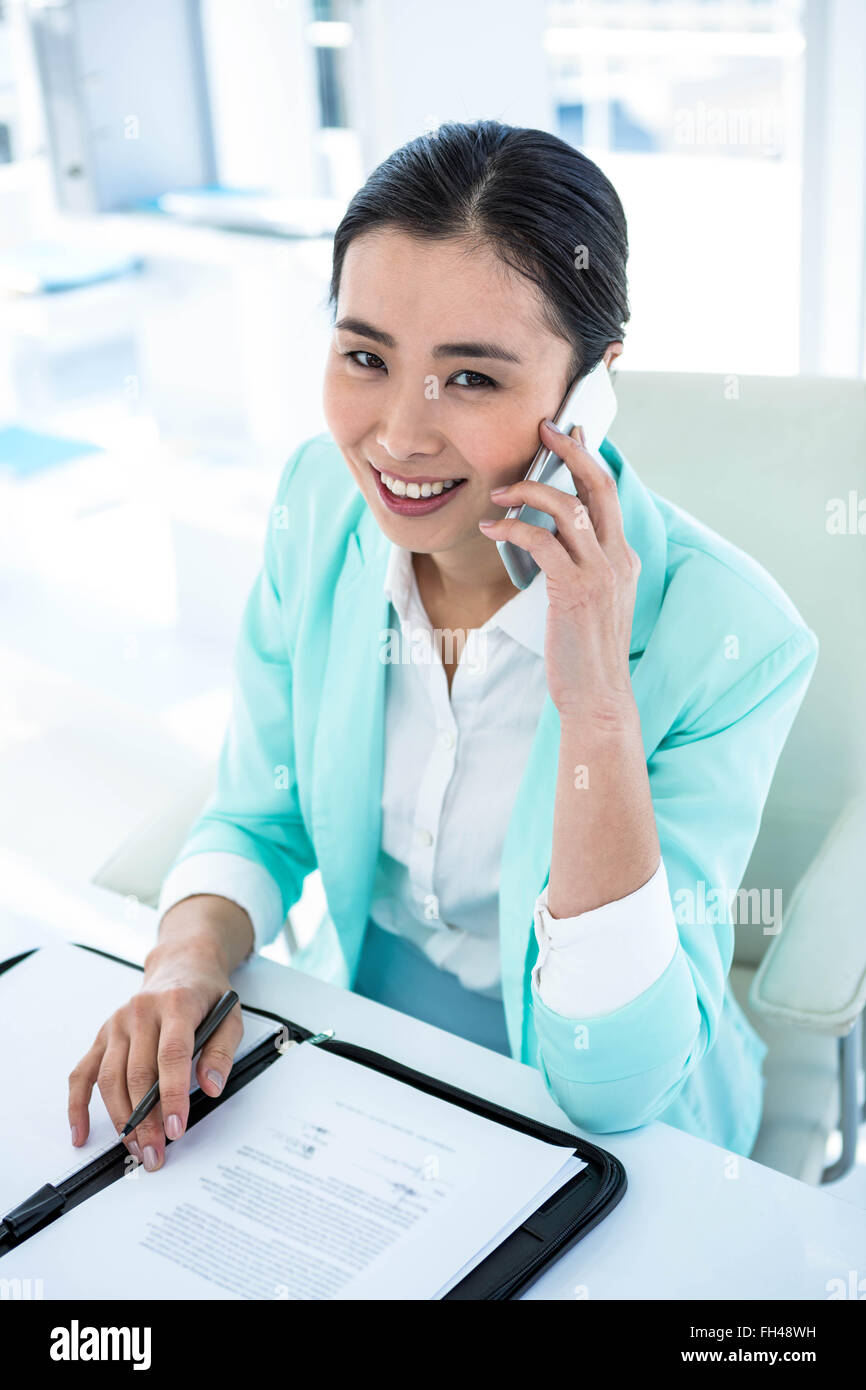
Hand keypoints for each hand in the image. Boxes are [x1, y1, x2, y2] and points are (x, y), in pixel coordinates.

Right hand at [67, 927, 243, 1172]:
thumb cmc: (206, 994)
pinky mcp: (103, 1035)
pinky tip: (82, 1131)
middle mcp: (141, 1012)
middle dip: (146, 1119)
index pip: (171, 1055)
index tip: (177, 1128)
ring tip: (136, 1147)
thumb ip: (222, 1052)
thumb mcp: (230, 1016)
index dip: (172, 1095)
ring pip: (110, 1078)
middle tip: (156, 1152)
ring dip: (121, 1118)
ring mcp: (118, 1024)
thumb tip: (210, 1086)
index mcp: (176, 1004)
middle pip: (138, 1073)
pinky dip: (78, 1104)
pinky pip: (83, 1072)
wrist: (182, 965)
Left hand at [479, 419, 640, 722]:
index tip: (570, 433)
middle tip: (544, 428)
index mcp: (624, 558)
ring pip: (568, 507)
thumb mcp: (594, 602)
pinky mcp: (575, 590)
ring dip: (530, 491)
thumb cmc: (587, 653)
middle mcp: (618, 558)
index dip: (589, 458)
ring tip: (500, 492)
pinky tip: (493, 528)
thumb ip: (585, 567)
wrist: (598, 697)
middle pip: (599, 485)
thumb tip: (554, 542)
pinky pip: (542, 541)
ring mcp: (600, 573)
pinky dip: (514, 527)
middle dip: (571, 450)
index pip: (608, 494)